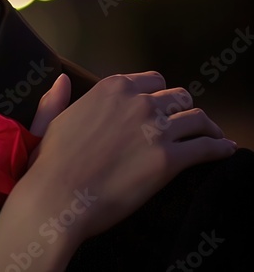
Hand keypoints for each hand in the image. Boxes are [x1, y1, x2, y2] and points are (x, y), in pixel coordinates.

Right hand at [21, 72, 236, 241]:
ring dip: (206, 127)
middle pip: (178, 97)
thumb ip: (57, 99)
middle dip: (182, 110)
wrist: (58, 196)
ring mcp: (156, 129)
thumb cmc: (50, 162)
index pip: (152, 80)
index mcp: (112, 88)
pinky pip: (206, 148)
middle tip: (184, 126)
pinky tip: (225, 151)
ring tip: (212, 137)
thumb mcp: (51, 123)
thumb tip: (61, 80)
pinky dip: (219, 149)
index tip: (160, 107)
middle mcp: (138, 102)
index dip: (158, 94)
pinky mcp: (169, 159)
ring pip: (197, 118)